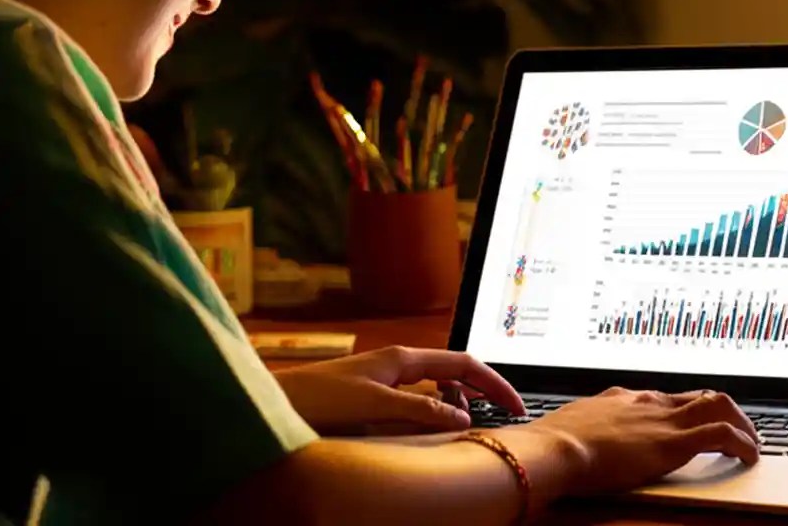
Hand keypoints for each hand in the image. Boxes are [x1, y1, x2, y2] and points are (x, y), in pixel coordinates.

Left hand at [274, 346, 524, 433]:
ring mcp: (387, 378)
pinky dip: (435, 411)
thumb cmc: (317, 398)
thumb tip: (463, 416)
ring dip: (458, 404)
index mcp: (404, 358)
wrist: (271, 403)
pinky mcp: (375, 395)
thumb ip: (420, 409)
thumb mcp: (375, 406)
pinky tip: (431, 429)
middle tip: (501, 419)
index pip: (466, 363)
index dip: (496, 384)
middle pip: (457, 372)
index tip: (516, 406)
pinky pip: (419, 400)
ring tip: (465, 427)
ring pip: (439, 387)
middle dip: (483, 392)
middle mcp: (399, 364)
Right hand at [505, 387, 759, 495]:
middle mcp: (647, 401)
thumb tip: (567, 441)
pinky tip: (749, 455)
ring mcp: (663, 419)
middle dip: (721, 411)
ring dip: (740, 423)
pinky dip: (742, 443)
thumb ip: (580, 431)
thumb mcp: (568, 430)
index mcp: (622, 398)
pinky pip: (722, 435)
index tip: (692, 420)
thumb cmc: (551, 444)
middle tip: (735, 429)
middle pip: (697, 395)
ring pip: (719, 405)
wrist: (554, 448)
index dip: (684, 409)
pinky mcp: (674, 442)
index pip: (665, 397)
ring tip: (750, 441)